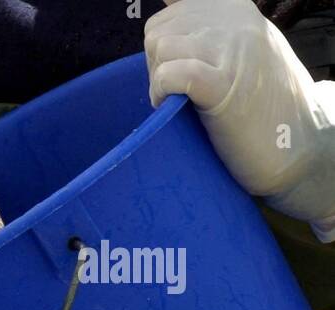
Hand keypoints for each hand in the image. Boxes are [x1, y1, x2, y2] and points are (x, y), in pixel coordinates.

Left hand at [146, 0, 334, 239]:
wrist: (299, 147)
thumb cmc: (260, 107)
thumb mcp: (237, 52)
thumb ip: (204, 31)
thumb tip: (168, 7)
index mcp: (235, 9)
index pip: (169, 17)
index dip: (164, 53)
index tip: (185, 76)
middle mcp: (236, 21)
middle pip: (158, 33)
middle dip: (158, 67)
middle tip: (183, 95)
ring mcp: (234, 50)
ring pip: (161, 49)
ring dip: (160, 83)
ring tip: (184, 104)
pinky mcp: (225, 85)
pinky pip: (172, 74)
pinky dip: (162, 95)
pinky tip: (178, 110)